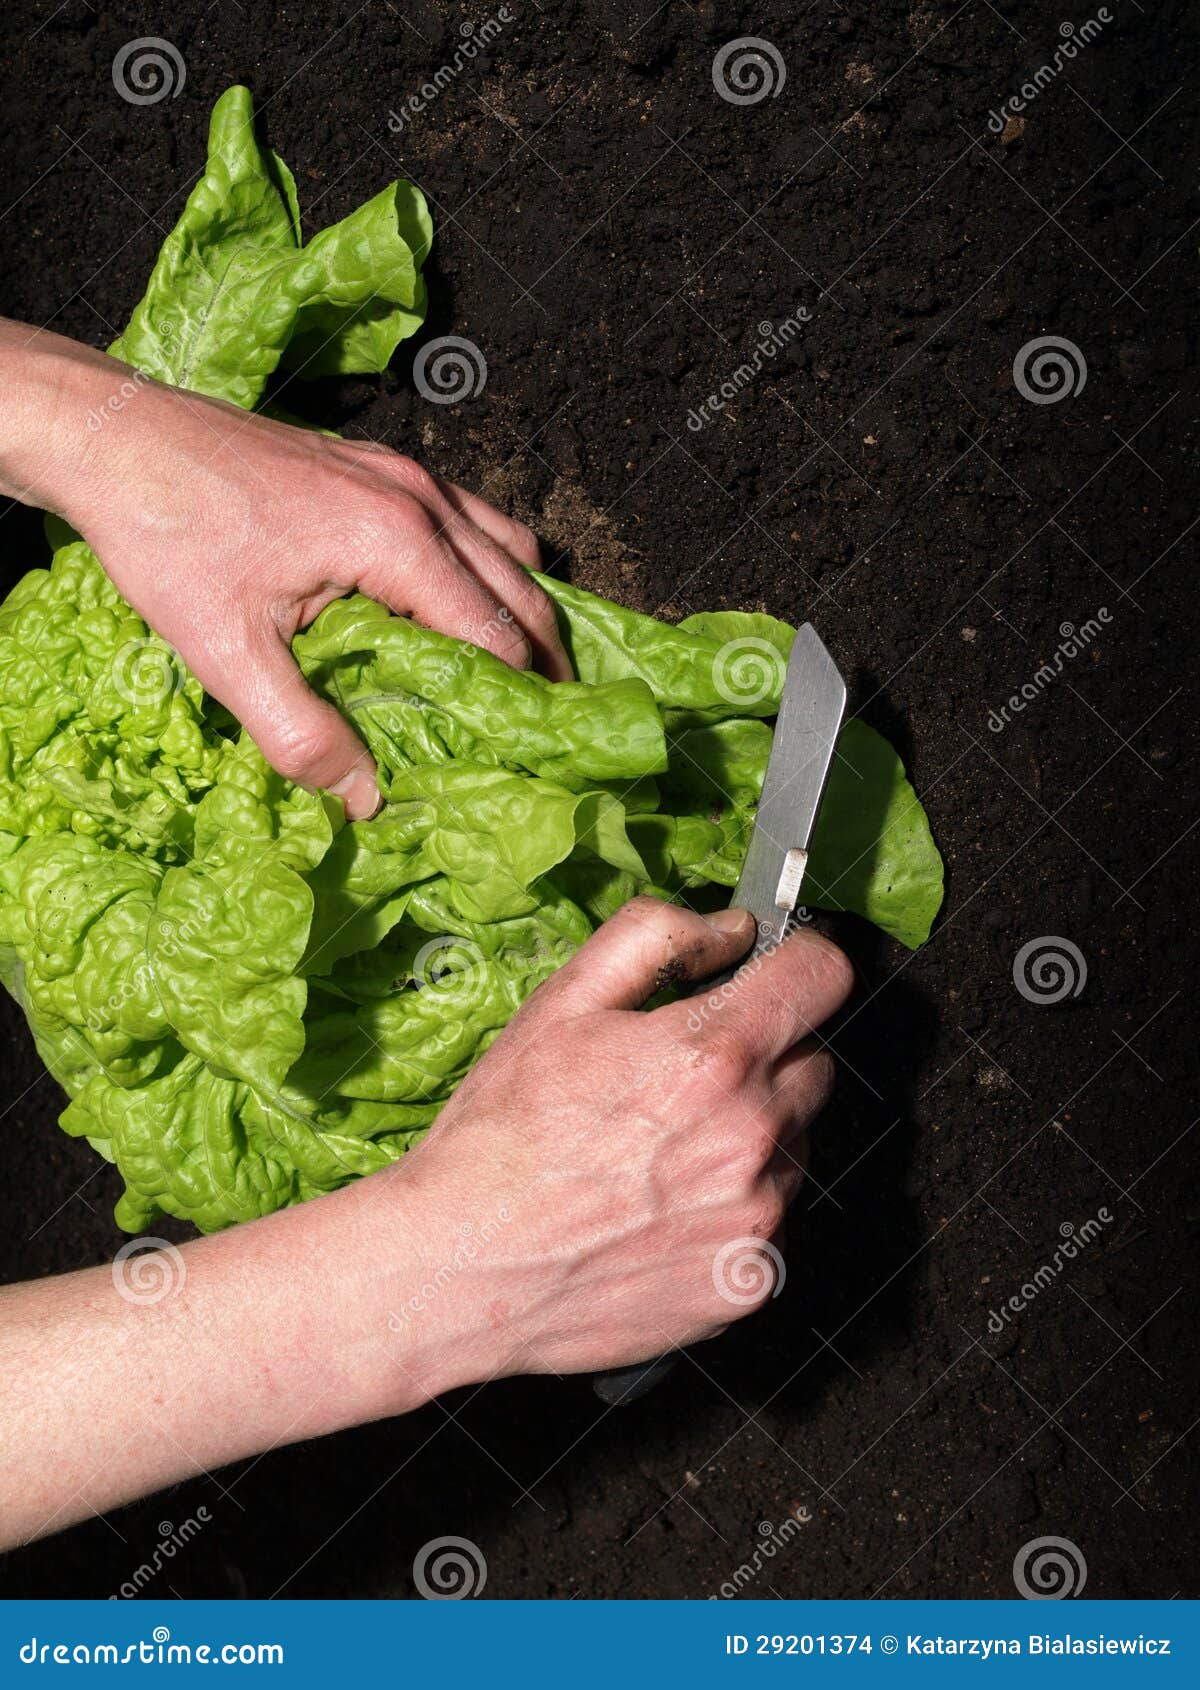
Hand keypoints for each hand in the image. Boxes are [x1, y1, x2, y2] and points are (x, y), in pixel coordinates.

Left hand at [0, 322, 570, 817]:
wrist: (116, 436)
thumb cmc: (167, 535)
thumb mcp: (225, 652)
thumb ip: (300, 732)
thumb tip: (364, 798)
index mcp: (396, 541)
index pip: (496, 634)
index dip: (523, 699)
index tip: (534, 751)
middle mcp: (420, 498)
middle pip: (522, 590)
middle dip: (544, 660)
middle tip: (546, 729)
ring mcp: (404, 472)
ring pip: (506, 548)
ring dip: (520, 611)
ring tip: (512, 678)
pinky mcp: (380, 464)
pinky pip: (468, 519)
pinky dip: (487, 569)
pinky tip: (454, 611)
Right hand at [392, 900, 853, 1378]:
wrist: (460, 1268)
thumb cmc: (502, 1136)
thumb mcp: (562, 1002)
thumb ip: (656, 939)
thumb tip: (730, 930)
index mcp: (712, 1056)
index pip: (824, 977)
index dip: (800, 963)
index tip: (777, 973)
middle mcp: (751, 1137)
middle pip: (813, 1064)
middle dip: (765, 1057)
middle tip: (683, 1079)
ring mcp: (757, 1217)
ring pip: (796, 1145)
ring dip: (753, 1136)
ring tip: (660, 1154)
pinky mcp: (751, 1282)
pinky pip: (773, 1220)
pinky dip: (734, 1208)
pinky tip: (663, 1210)